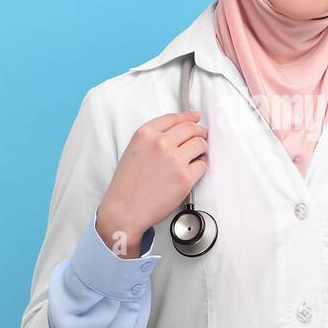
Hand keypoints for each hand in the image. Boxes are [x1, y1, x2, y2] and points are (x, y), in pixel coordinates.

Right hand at [98, 110, 207, 255]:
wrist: (125, 210)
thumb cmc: (127, 185)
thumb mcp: (134, 151)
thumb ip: (152, 139)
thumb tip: (176, 133)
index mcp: (146, 134)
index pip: (174, 118)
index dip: (188, 116)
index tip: (195, 117)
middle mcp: (160, 143)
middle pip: (191, 129)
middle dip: (200, 132)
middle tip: (203, 136)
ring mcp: (174, 159)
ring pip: (200, 144)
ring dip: (202, 148)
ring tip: (198, 154)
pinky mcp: (185, 177)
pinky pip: (202, 165)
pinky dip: (200, 166)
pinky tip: (193, 170)